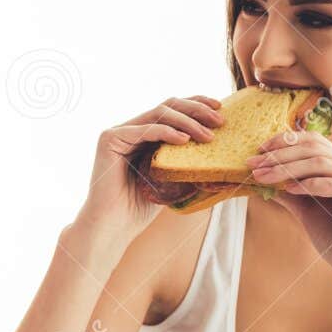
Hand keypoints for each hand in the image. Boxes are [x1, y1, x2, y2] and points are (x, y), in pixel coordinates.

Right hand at [75, 96, 223, 241]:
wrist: (113, 227)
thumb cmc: (140, 208)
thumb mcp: (172, 179)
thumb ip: (186, 160)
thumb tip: (220, 149)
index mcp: (144, 135)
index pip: (173, 111)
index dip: (197, 105)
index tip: (221, 110)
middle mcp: (131, 129)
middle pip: (168, 106)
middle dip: (197, 109)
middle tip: (220, 121)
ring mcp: (119, 132)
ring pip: (159, 113)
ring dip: (188, 121)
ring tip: (208, 136)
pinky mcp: (109, 139)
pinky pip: (144, 130)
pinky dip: (167, 132)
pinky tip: (184, 140)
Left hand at [249, 131, 331, 300]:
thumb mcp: (306, 211)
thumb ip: (289, 192)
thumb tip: (260, 176)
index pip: (315, 142)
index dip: (285, 142)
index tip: (258, 151)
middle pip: (316, 149)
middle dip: (281, 155)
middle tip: (254, 164)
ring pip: (323, 163)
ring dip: (288, 168)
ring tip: (264, 176)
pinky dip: (310, 185)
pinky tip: (288, 188)